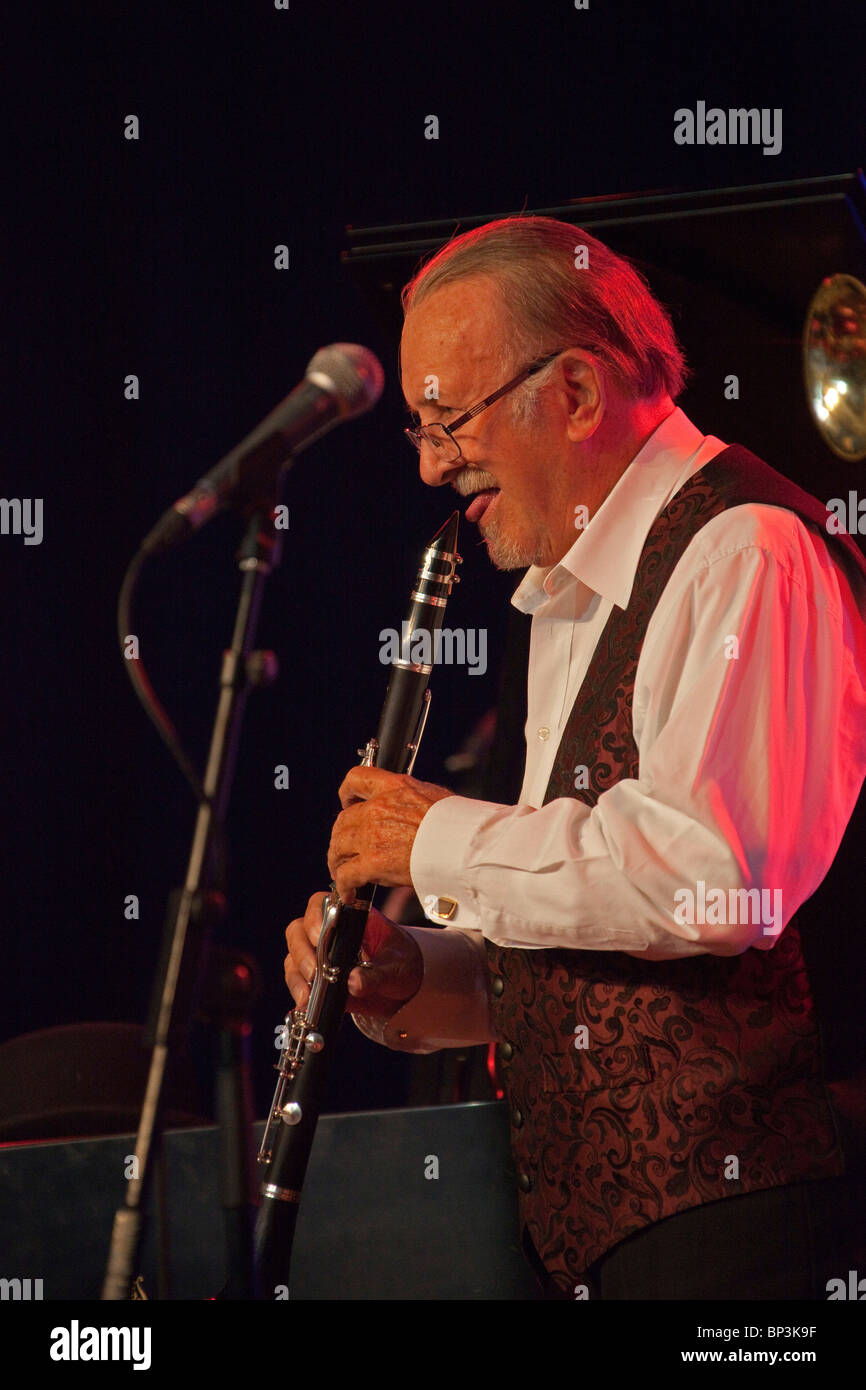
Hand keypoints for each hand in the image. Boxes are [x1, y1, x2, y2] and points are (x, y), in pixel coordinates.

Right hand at [284, 891, 423, 1018]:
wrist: (403, 988)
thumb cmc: (401, 964)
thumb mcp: (396, 968)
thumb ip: (377, 974)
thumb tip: (354, 982)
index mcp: (349, 918)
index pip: (321, 905)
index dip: (314, 918)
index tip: (319, 937)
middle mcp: (328, 933)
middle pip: (298, 931)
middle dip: (302, 952)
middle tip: (314, 972)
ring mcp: (318, 955)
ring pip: (293, 957)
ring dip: (297, 976)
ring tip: (308, 996)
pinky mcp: (315, 980)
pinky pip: (297, 982)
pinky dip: (298, 992)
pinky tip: (304, 1004)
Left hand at [327, 765, 453, 902]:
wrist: (466, 845)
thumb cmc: (460, 823)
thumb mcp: (433, 795)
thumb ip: (411, 799)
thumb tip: (410, 809)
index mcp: (394, 787)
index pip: (356, 779)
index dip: (346, 794)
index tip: (347, 804)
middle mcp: (378, 808)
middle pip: (342, 821)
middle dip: (340, 837)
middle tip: (344, 850)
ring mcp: (372, 835)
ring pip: (338, 847)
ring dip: (337, 862)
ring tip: (342, 873)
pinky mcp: (373, 862)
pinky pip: (347, 874)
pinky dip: (344, 885)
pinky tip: (349, 893)